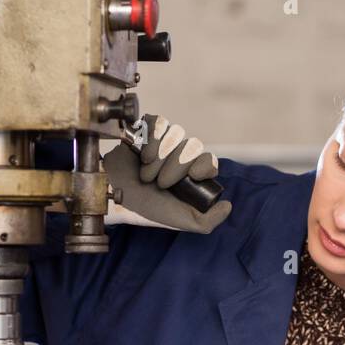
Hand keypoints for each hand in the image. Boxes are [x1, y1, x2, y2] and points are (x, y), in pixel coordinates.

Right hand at [101, 114, 231, 233]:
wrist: (116, 193)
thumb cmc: (146, 205)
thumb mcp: (180, 220)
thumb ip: (207, 221)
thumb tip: (227, 206)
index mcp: (192, 173)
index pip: (208, 160)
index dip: (203, 164)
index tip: (193, 176)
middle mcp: (182, 153)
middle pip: (192, 147)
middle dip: (175, 169)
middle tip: (160, 184)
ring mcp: (166, 138)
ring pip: (176, 135)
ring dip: (160, 159)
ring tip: (146, 174)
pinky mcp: (149, 126)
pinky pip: (160, 123)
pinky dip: (152, 141)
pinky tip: (143, 156)